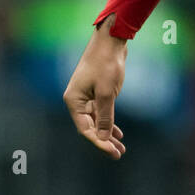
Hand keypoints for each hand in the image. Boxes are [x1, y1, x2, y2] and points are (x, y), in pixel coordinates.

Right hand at [63, 14, 128, 157]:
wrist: (110, 40)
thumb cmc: (106, 64)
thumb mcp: (106, 93)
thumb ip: (104, 116)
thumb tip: (102, 138)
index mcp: (74, 101)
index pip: (85, 129)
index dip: (99, 142)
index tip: (112, 152)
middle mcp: (77, 100)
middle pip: (90, 127)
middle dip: (104, 140)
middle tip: (119, 153)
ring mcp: (86, 95)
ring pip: (96, 120)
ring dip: (108, 133)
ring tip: (121, 147)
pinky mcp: (95, 91)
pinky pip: (101, 112)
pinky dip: (109, 122)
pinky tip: (117, 132)